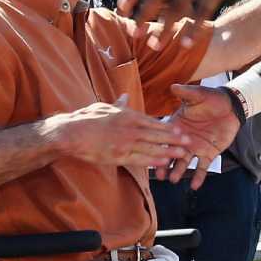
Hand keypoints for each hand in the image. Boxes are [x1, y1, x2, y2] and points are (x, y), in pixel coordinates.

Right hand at [55, 101, 193, 170]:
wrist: (71, 133)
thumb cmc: (86, 118)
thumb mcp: (104, 107)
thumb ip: (119, 104)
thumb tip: (126, 97)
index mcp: (127, 116)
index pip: (152, 122)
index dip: (167, 127)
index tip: (180, 130)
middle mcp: (129, 129)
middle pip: (156, 135)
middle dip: (174, 139)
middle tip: (189, 142)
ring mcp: (124, 143)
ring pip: (151, 148)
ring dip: (168, 151)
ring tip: (181, 154)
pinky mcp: (118, 156)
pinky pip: (138, 159)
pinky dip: (151, 161)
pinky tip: (162, 163)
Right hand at [159, 83, 240, 185]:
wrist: (231, 107)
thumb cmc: (213, 99)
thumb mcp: (199, 95)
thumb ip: (187, 94)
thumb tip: (174, 86)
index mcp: (178, 126)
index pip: (165, 137)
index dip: (159, 145)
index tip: (150, 153)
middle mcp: (184, 139)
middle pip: (172, 153)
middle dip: (165, 164)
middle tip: (159, 174)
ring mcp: (196, 148)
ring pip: (185, 163)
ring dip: (178, 171)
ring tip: (173, 180)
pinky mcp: (209, 153)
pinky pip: (203, 167)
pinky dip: (199, 176)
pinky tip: (194, 186)